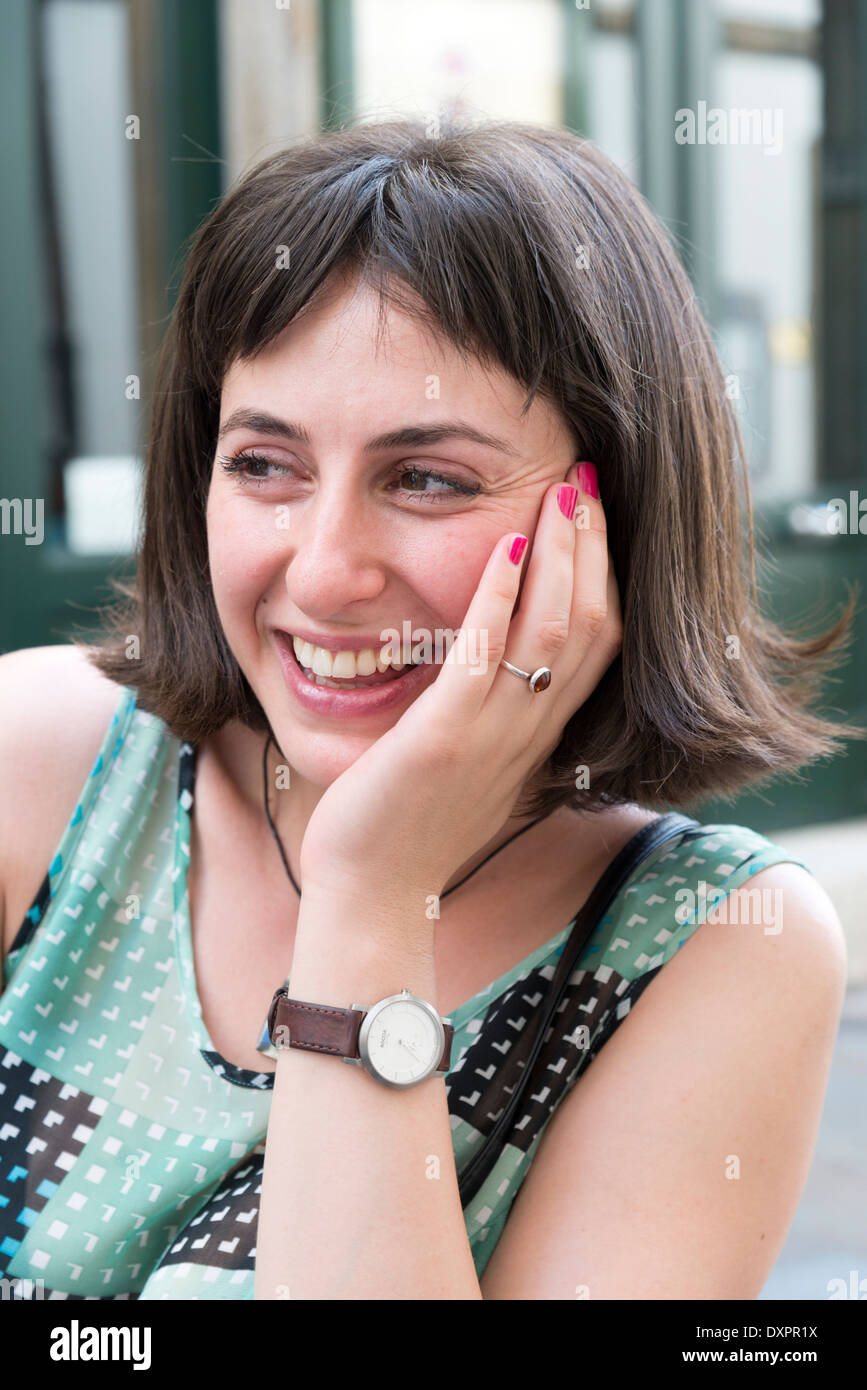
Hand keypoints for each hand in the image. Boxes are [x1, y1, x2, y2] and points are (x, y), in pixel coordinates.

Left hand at [298, 463, 622, 908]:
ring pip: (553, 633)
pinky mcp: (441, 739)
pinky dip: (499, 598)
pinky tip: (505, 547)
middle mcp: (527, 732)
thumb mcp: (466, 763)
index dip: (601, 575)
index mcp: (534, 735)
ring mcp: (489, 735)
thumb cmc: (407, 827)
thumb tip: (482, 660)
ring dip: (561, 556)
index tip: (590, 517)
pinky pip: (483, 658)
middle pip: (591, 626)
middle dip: (592, 547)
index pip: (596, 644)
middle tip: (583, 481)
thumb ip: (485, 712)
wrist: (372, 896)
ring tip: (558, 494)